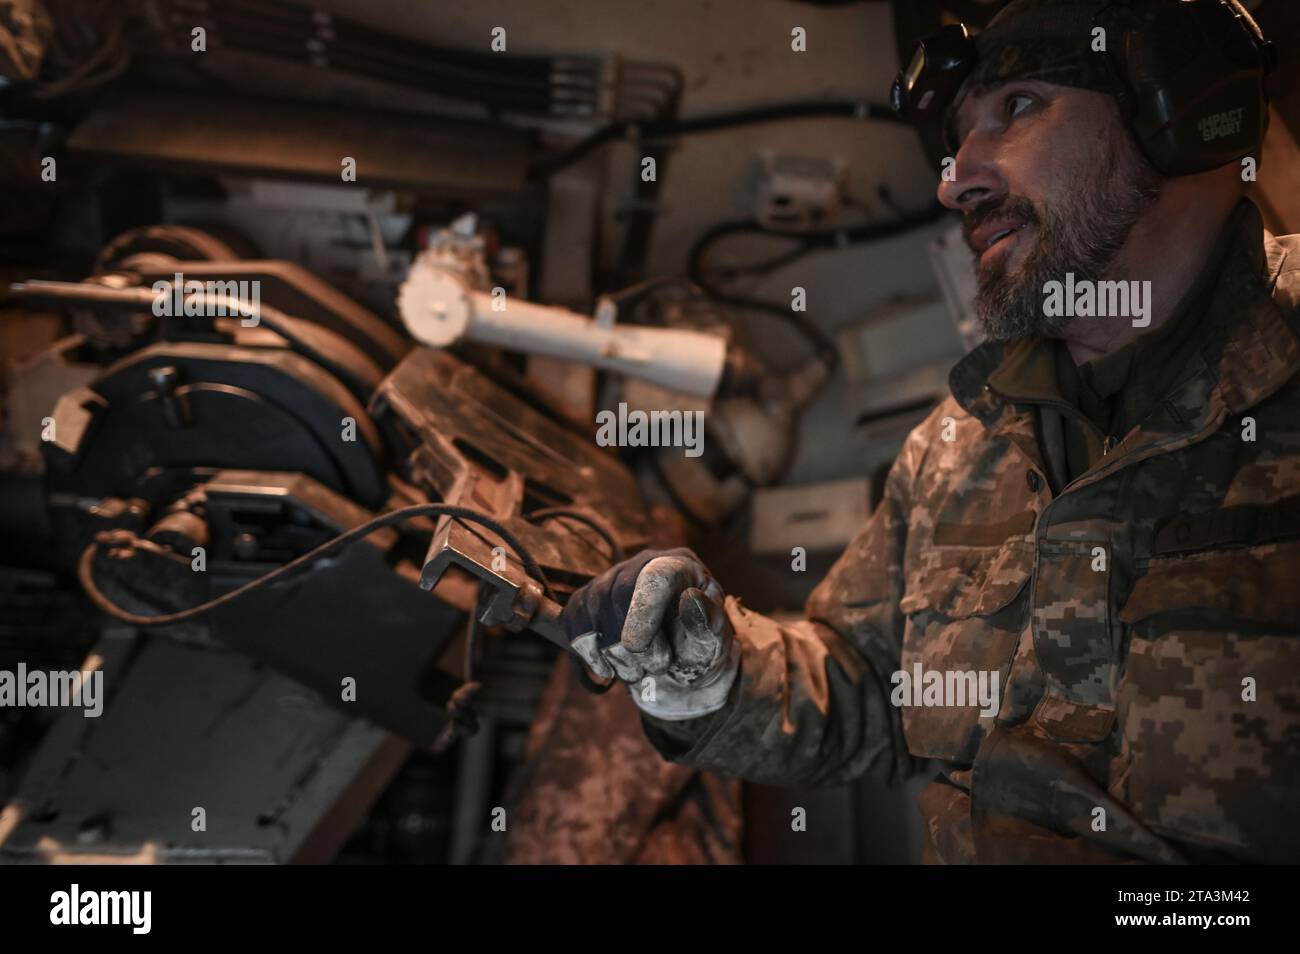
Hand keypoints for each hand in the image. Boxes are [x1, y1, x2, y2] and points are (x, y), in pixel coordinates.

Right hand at [560, 548, 738, 719]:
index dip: (643, 610)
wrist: (679, 669)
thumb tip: (691, 600)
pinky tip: (608, 669)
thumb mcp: (714, 640)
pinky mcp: (587, 602)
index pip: (655, 576)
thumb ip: (708, 621)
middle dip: (629, 643)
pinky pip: (572, 622)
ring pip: (593, 611)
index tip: (636, 647)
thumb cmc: (699, 649)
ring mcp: (611, 579)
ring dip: (612, 654)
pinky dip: (588, 653)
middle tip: (654, 669)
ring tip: (637, 673)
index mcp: (680, 566)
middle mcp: (642, 563)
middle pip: (617, 594)